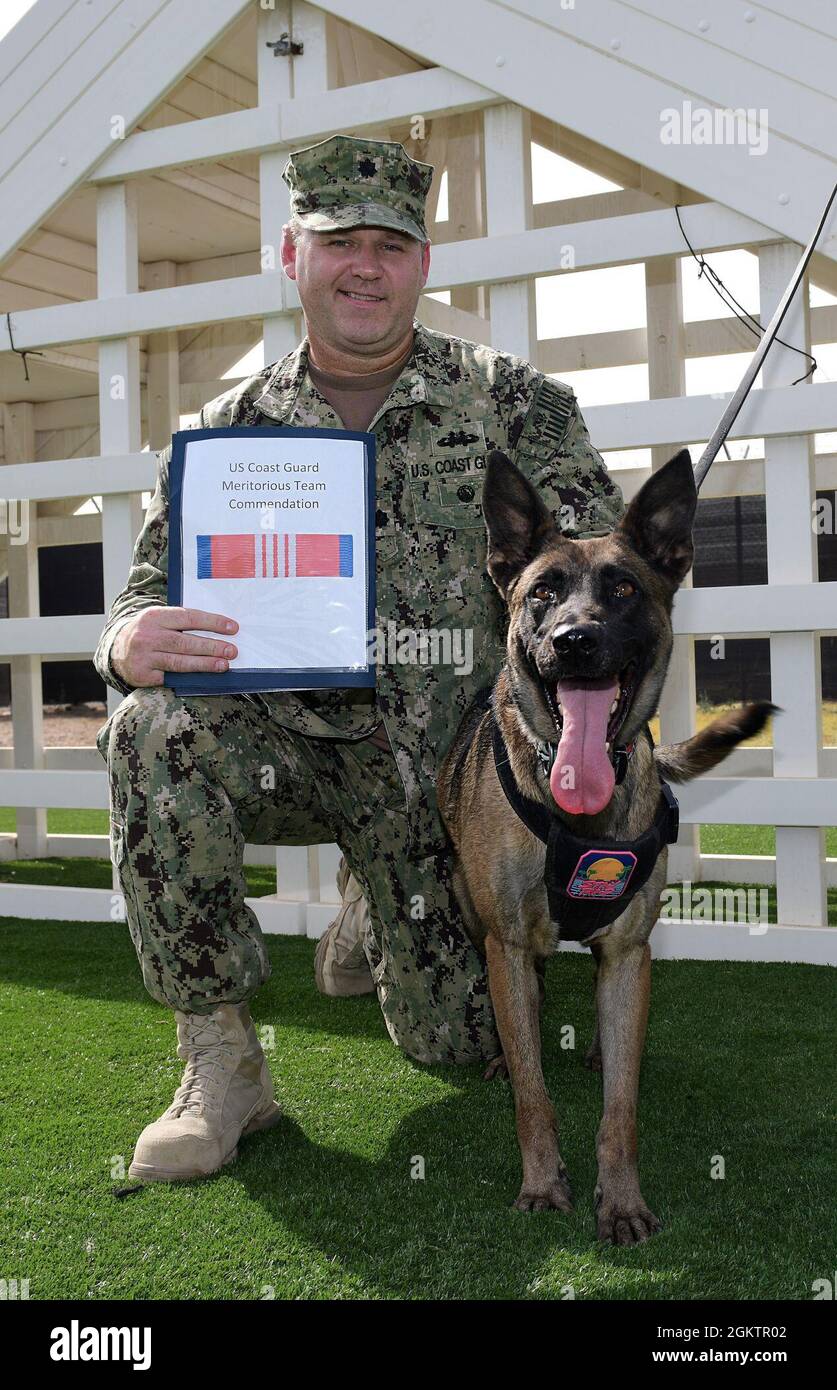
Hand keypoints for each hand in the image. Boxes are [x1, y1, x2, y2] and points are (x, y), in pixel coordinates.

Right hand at [110, 607, 238, 687]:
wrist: (116, 650)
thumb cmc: (148, 633)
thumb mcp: (159, 619)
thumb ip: (181, 622)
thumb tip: (217, 630)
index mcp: (154, 616)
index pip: (189, 617)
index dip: (212, 623)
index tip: (233, 628)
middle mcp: (147, 636)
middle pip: (185, 642)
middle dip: (212, 647)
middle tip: (232, 651)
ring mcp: (144, 657)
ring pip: (180, 662)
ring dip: (205, 664)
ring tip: (224, 665)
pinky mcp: (143, 675)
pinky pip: (170, 677)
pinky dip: (188, 678)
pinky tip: (203, 677)